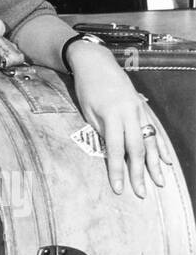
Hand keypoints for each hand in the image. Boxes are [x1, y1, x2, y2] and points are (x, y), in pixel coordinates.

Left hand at [67, 42, 167, 197]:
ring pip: (149, 141)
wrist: (96, 62)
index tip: (119, 189)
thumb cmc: (87, 87)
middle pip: (136, 149)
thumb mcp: (88, 110)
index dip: (117, 171)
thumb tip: (112, 153)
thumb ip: (101, 131)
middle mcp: (129, 113)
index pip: (116, 149)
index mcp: (112, 115)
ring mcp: (139, 110)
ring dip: (155, 164)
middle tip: (142, 192)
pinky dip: (161, 147)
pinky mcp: (142, 108)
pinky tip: (167, 161)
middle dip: (139, 173)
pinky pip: (154, 130)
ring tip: (159, 182)